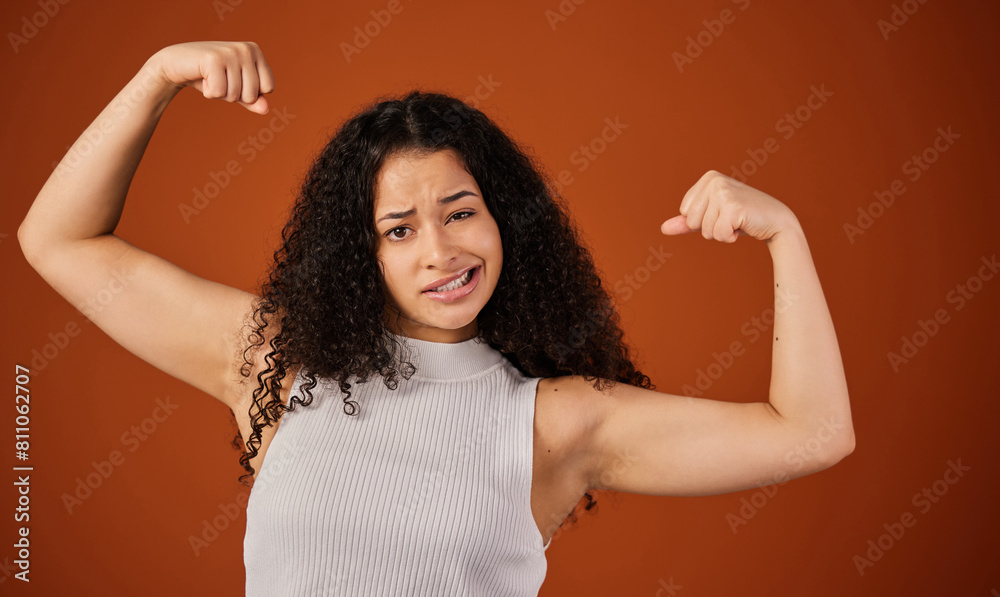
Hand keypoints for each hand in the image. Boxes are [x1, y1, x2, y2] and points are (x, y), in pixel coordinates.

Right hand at [148, 41, 273, 114]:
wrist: (176, 64)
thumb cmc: (210, 77)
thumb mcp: (235, 89)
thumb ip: (253, 99)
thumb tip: (265, 109)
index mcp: (255, 51)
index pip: (268, 87)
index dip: (249, 92)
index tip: (233, 79)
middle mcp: (245, 49)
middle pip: (252, 94)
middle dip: (233, 95)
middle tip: (219, 79)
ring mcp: (230, 52)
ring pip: (235, 95)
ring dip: (219, 93)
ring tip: (210, 77)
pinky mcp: (214, 59)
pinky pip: (219, 93)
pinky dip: (209, 92)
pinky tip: (202, 77)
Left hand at [660, 170, 797, 241]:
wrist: (775, 221)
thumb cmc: (742, 217)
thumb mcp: (712, 216)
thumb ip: (687, 222)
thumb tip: (663, 228)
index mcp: (708, 178)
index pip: (685, 212)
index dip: (702, 220)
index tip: (722, 212)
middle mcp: (715, 181)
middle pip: (692, 221)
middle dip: (710, 228)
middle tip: (731, 218)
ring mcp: (724, 193)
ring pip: (705, 230)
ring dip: (721, 233)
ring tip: (738, 221)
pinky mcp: (733, 207)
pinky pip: (718, 235)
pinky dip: (730, 237)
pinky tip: (743, 226)